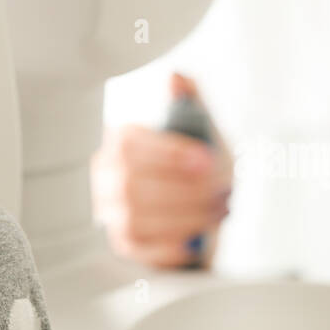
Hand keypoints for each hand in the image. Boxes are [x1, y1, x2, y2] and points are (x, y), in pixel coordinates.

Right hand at [91, 74, 232, 268]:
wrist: (207, 209)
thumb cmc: (198, 167)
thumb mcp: (200, 129)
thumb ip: (188, 101)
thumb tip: (175, 79)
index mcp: (120, 142)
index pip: (129, 146)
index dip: (167, 154)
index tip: (205, 160)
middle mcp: (108, 178)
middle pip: (129, 186)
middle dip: (181, 190)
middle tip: (221, 190)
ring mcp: (113, 214)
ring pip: (135, 220)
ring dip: (184, 217)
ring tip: (218, 210)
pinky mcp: (126, 245)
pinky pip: (142, 251)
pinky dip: (174, 244)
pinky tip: (199, 234)